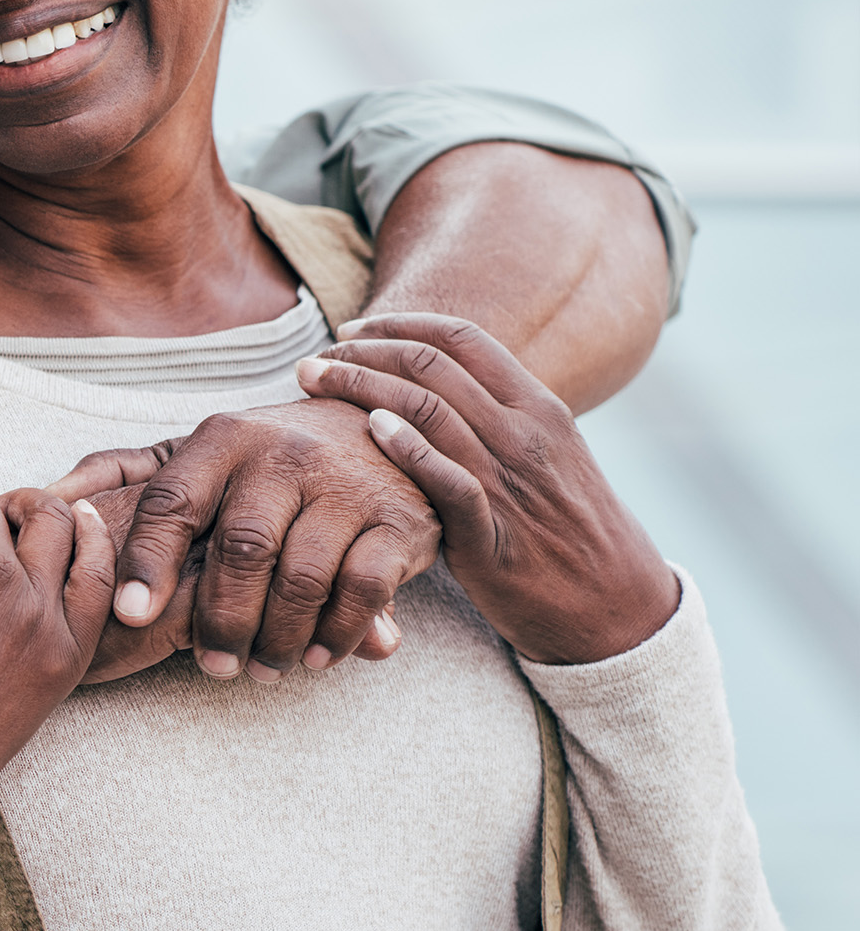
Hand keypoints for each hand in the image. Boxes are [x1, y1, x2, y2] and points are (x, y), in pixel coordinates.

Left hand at [77, 402, 435, 681]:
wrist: (375, 425)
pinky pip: (364, 589)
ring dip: (278, 636)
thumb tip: (37, 499)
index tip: (131, 617)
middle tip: (213, 666)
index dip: (148, 562)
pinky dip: (338, 633)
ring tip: (261, 669)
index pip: (172, 502)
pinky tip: (316, 658)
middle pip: (241, 549)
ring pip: (302, 576)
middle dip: (222, 619)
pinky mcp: (398, 520)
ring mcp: (343, 487)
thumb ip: (116, 474)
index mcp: (220, 439)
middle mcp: (282, 455)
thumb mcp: (193, 452)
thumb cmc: (259, 460)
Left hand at [300, 314, 679, 663]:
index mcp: (538, 407)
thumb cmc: (566, 528)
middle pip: (432, 365)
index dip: (398, 325)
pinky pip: (449, 481)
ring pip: (429, 410)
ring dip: (361, 387)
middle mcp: (526, 433)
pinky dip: (407, 448)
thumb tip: (431, 387)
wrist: (616, 606)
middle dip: (363, 351)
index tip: (350, 327)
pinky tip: (369, 429)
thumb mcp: (545, 456)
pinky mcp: (493, 534)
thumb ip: (496, 418)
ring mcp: (510, 482)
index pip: (461, 339)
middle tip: (316, 356)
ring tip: (314, 381)